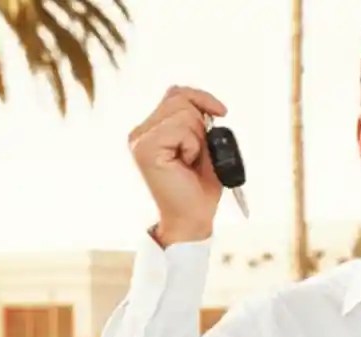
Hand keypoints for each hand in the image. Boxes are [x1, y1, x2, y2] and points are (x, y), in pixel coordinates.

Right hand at [128, 85, 227, 244]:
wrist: (193, 218)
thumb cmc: (199, 188)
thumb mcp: (203, 146)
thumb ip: (197, 121)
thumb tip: (204, 104)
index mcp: (151, 129)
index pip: (175, 93)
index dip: (201, 98)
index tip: (222, 112)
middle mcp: (140, 132)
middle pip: (180, 98)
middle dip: (200, 124)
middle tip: (197, 154)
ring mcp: (139, 139)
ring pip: (183, 112)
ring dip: (197, 138)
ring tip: (189, 161)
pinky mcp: (144, 148)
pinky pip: (180, 128)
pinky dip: (192, 145)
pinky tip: (184, 164)